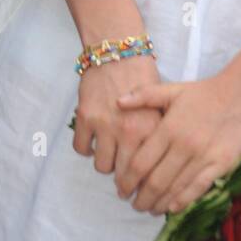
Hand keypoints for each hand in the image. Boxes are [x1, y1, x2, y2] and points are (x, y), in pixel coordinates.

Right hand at [73, 55, 164, 197]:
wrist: (117, 49)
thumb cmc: (142, 75)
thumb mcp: (159, 104)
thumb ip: (157, 133)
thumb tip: (159, 165)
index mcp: (150, 129)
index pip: (147, 172)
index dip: (144, 186)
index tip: (142, 191)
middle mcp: (128, 131)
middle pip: (123, 176)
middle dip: (124, 184)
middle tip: (124, 184)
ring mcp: (104, 125)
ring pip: (101, 166)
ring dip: (105, 163)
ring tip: (109, 155)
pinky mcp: (85, 117)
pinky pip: (81, 148)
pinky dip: (86, 148)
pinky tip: (93, 141)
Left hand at [115, 69, 240, 214]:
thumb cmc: (204, 92)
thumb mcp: (172, 90)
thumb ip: (144, 95)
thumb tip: (118, 102)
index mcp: (169, 128)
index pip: (141, 163)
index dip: (127, 180)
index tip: (121, 188)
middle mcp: (184, 146)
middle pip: (156, 181)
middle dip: (140, 197)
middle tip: (132, 203)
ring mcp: (203, 157)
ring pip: (175, 189)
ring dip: (159, 203)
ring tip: (149, 209)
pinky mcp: (221, 165)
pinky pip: (198, 188)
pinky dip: (183, 201)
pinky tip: (172, 208)